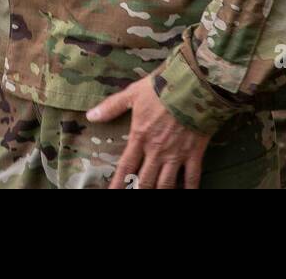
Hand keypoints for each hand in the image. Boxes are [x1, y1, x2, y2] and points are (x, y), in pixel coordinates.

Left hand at [91, 75, 211, 188]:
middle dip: (139, 191)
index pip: (126, 167)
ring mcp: (177, 154)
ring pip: (166, 184)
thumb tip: (90, 116)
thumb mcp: (132, 94)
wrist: (192, 87)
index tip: (112, 193)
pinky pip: (192, 177)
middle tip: (135, 196)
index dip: (118, 183)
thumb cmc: (161, 88)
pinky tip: (187, 194)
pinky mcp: (195, 153)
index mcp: (140, 137)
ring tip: (154, 198)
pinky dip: (190, 189)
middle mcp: (157, 150)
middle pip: (145, 180)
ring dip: (160, 192)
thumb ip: (111, 107)